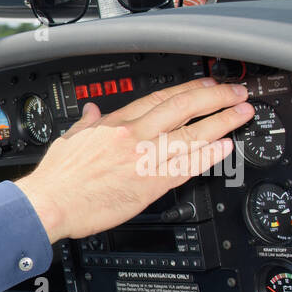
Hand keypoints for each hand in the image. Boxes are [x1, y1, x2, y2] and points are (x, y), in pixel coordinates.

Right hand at [16, 78, 253, 241]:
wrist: (50, 204)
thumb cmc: (56, 179)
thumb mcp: (68, 140)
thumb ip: (86, 125)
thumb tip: (91, 112)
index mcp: (115, 124)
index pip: (159, 99)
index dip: (188, 90)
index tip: (204, 87)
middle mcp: (134, 136)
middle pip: (184, 108)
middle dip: (215, 98)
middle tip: (235, 94)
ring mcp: (144, 159)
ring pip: (192, 134)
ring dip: (222, 122)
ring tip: (241, 114)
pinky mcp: (149, 184)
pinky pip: (187, 166)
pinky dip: (209, 155)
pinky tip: (225, 147)